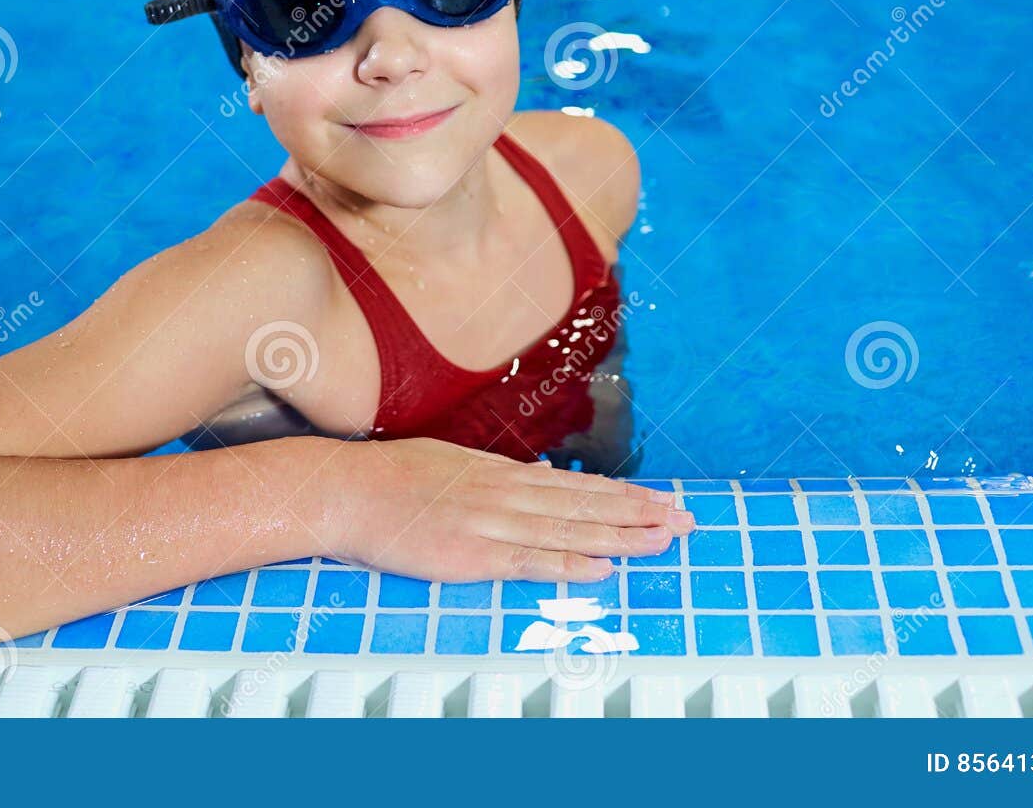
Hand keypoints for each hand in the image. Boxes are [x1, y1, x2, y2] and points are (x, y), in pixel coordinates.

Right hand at [318, 437, 694, 581]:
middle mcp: (506, 495)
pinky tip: (603, 568)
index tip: (661, 500)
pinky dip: (569, 566)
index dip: (624, 496)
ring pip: (570, 532)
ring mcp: (491, 525)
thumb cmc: (393, 480)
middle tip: (686, 519)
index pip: (577, 487)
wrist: (346, 491)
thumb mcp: (454, 465)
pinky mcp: (472, 555)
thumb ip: (499, 477)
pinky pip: (529, 562)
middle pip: (586, 506)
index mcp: (502, 475)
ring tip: (663, 539)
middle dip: (640, 514)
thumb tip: (537, 477)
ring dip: (620, 537)